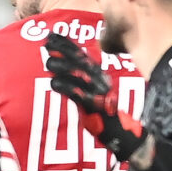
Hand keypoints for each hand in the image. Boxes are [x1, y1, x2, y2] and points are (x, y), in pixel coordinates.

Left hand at [43, 33, 146, 161]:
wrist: (125, 135)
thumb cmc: (106, 115)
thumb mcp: (94, 94)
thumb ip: (81, 81)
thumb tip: (61, 69)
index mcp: (100, 75)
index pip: (82, 54)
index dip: (66, 44)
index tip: (51, 35)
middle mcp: (101, 80)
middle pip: (80, 60)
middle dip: (63, 49)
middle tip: (46, 40)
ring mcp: (99, 93)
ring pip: (80, 74)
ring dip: (63, 66)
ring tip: (47, 60)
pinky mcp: (96, 107)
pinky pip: (80, 94)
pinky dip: (67, 87)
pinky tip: (54, 83)